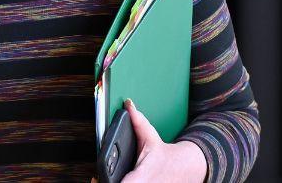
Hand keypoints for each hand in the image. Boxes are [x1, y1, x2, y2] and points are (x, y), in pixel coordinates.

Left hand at [91, 98, 207, 182]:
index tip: (96, 178)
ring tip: (106, 180)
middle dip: (107, 182)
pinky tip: (117, 181)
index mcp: (143, 176)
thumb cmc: (165, 155)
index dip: (106, 181)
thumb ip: (138, 122)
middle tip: (98, 178)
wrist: (185, 168)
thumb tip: (129, 106)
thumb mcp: (151, 138)